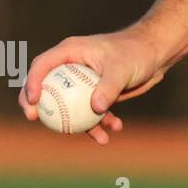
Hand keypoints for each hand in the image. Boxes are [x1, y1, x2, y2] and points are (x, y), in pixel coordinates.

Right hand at [18, 25, 166, 145]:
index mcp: (71, 52)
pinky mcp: (95, 93)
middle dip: (39, 106)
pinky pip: (89, 112)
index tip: (33, 102)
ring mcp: (82, 81)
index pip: (42, 66)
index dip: (32, 83)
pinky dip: (100, 122)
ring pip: (68, 106)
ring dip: (78, 124)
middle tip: (36, 120)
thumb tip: (96, 109)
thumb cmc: (136, 52)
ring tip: (97, 136)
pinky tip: (115, 129)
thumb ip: (108, 87)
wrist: (156, 53)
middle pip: (46, 87)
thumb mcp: (122, 68)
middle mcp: (72, 66)